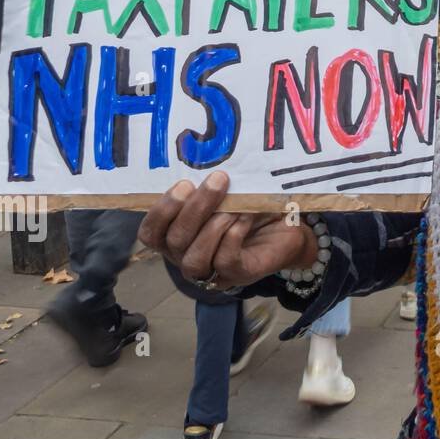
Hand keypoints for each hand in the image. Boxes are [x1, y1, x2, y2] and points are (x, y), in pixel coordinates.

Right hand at [138, 171, 316, 288]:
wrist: (289, 228)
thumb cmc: (250, 208)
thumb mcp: (227, 195)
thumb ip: (209, 187)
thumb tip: (207, 164)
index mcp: (177, 238)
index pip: (150, 234)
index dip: (160, 211)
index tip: (184, 184)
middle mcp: (187, 258)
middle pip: (174, 241)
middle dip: (194, 208)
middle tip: (217, 180)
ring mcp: (211, 272)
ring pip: (194, 258)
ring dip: (213, 226)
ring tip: (233, 206)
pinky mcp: (238, 275)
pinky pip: (224, 261)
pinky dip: (233, 235)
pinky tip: (245, 217)